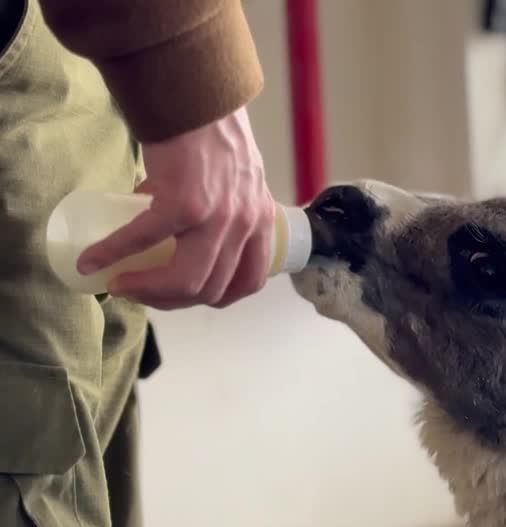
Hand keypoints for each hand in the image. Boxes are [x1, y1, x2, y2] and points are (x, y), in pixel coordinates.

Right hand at [76, 107, 274, 309]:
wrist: (197, 94)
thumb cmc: (212, 133)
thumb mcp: (236, 180)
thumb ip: (221, 208)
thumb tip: (173, 227)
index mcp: (260, 220)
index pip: (248, 281)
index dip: (216, 297)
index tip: (186, 295)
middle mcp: (245, 223)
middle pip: (210, 290)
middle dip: (171, 300)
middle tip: (141, 290)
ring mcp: (218, 216)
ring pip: (185, 281)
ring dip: (147, 291)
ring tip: (121, 284)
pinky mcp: (184, 203)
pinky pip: (143, 241)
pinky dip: (112, 253)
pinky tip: (92, 260)